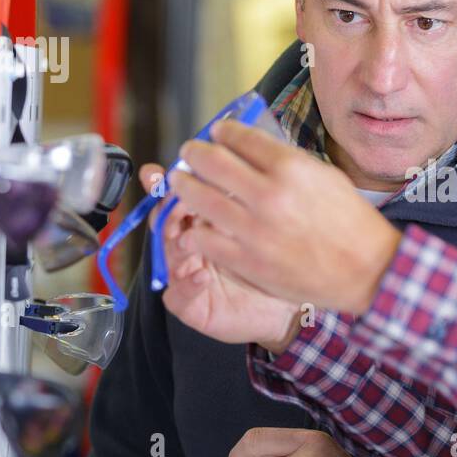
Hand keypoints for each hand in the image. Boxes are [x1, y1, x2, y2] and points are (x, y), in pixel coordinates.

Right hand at [140, 163, 300, 348]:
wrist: (290, 309)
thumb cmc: (281, 261)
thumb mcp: (267, 221)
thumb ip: (247, 190)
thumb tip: (239, 147)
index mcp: (204, 222)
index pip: (183, 197)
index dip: (176, 181)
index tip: (177, 167)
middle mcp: (191, 246)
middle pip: (167, 222)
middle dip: (169, 207)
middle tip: (179, 196)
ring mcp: (186, 275)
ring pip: (168, 255)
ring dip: (176, 242)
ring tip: (185, 233)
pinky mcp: (191, 306)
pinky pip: (180, 294)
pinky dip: (188, 283)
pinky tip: (201, 274)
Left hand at [169, 121, 402, 314]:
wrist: (366, 270)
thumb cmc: (350, 222)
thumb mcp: (324, 176)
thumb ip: (286, 161)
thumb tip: (251, 148)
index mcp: (291, 168)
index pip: (240, 137)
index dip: (223, 131)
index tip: (217, 132)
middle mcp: (268, 195)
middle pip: (211, 162)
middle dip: (194, 152)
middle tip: (190, 152)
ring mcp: (254, 230)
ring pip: (198, 198)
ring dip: (184, 185)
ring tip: (181, 182)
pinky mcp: (247, 261)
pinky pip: (204, 238)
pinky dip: (197, 228)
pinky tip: (197, 223)